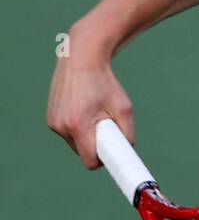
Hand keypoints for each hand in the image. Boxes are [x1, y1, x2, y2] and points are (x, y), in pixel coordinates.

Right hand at [46, 24, 134, 168]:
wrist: (82, 58)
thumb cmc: (105, 82)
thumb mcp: (124, 107)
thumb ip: (127, 132)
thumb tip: (127, 151)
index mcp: (79, 125)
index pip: (90, 160)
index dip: (103, 160)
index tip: (113, 158)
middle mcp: (61, 126)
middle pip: (83, 152)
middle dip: (96, 144)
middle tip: (106, 124)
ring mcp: (53, 122)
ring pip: (75, 143)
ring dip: (86, 135)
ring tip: (94, 112)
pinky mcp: (50, 118)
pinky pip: (68, 133)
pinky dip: (78, 127)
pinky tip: (83, 108)